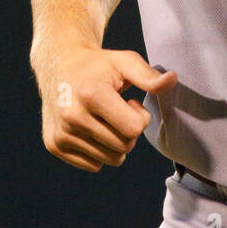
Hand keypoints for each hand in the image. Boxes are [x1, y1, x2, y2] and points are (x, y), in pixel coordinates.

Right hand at [35, 45, 177, 172]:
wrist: (58, 66)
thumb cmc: (98, 65)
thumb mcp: (125, 62)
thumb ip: (149, 76)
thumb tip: (172, 80)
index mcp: (91, 95)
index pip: (134, 129)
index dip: (140, 117)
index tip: (130, 103)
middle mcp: (72, 117)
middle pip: (124, 147)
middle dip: (129, 131)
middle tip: (118, 111)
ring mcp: (61, 134)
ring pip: (110, 160)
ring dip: (116, 143)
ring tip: (105, 119)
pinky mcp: (54, 146)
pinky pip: (93, 165)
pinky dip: (99, 151)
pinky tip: (92, 128)